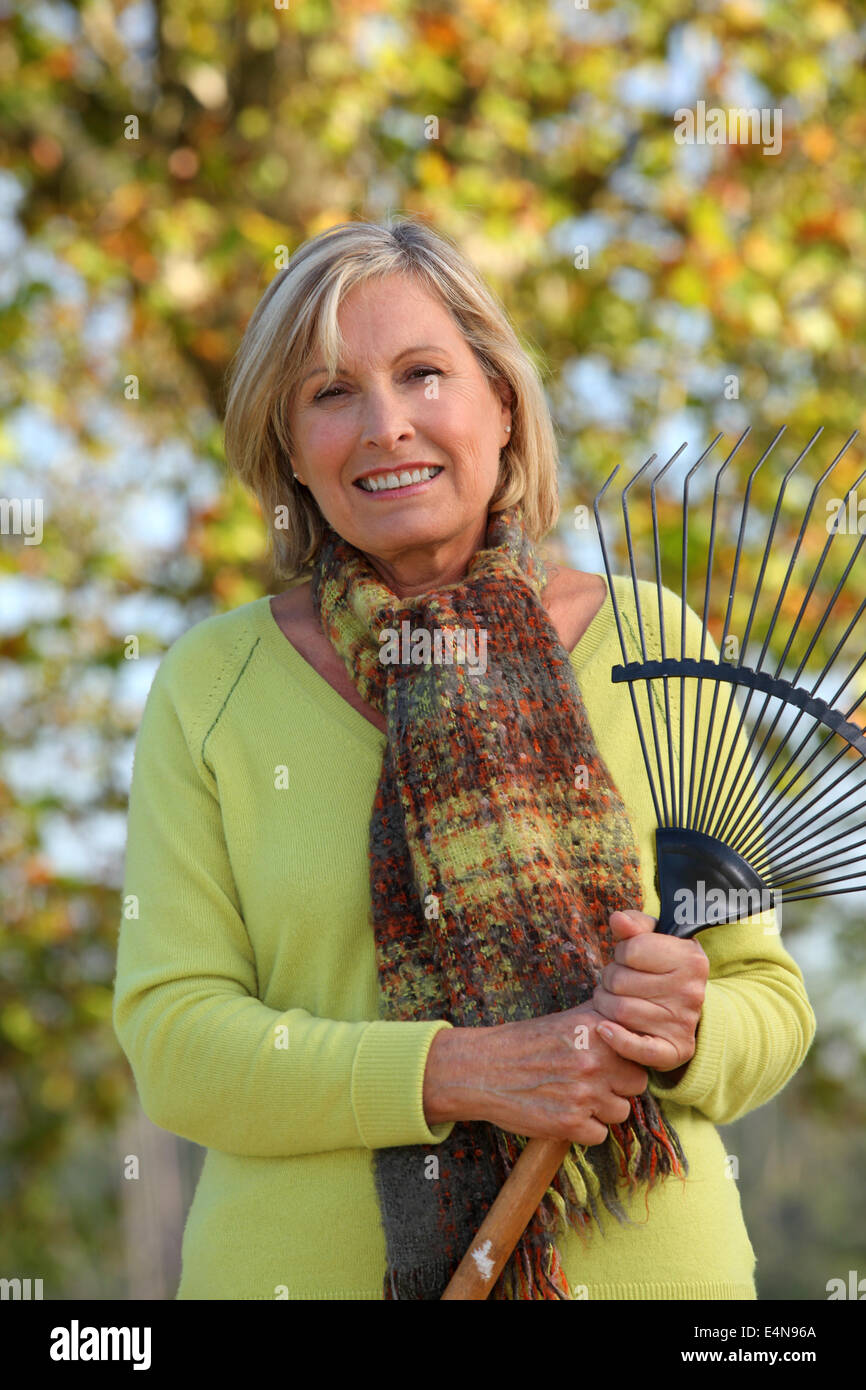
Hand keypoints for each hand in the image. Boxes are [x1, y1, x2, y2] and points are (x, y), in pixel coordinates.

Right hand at [423, 1004, 648, 1144]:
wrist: (483, 1069)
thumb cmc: (522, 1043)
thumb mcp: (565, 1020)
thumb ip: (600, 1020)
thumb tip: (628, 1018)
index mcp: (597, 1032)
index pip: (639, 1052)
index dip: (625, 1060)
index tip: (612, 1063)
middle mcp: (595, 1061)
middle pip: (636, 1084)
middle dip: (618, 1086)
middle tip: (594, 1083)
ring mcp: (584, 1094)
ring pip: (620, 1112)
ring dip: (602, 1110)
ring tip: (576, 1098)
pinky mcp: (570, 1124)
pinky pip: (599, 1135)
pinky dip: (585, 1129)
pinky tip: (565, 1114)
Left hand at [590, 909, 708, 1077]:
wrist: (687, 1007)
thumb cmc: (663, 967)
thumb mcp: (655, 938)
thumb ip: (636, 925)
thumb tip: (618, 920)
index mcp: (690, 959)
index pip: (631, 949)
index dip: (621, 952)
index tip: (628, 959)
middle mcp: (691, 992)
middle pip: (620, 981)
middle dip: (608, 979)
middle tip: (615, 982)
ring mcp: (683, 1023)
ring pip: (620, 1011)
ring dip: (605, 1004)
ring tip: (612, 999)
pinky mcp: (675, 1050)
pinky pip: (640, 1050)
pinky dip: (616, 1039)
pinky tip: (604, 1028)